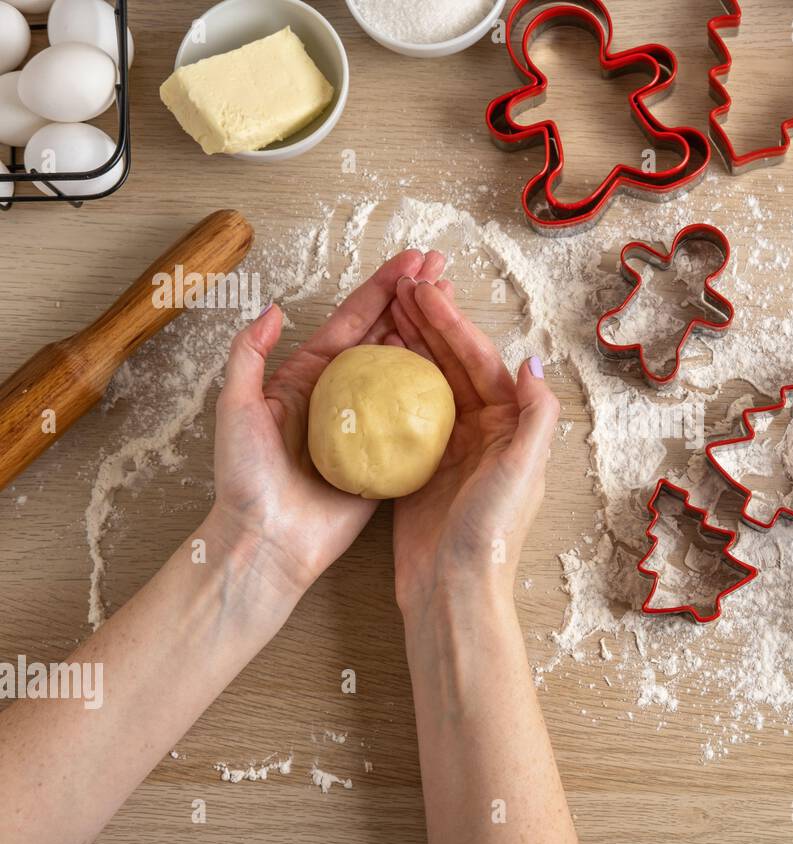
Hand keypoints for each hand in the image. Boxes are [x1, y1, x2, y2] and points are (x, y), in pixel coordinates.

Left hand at [208, 249, 443, 595]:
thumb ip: (250, 356)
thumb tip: (273, 310)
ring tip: (457, 303)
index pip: (353, 320)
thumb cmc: (246, 477)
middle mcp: (344, 393)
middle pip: (387, 335)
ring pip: (408, 369)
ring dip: (433, 334)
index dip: (384, 287)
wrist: (268, 539)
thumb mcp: (237, 406)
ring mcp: (370, 424)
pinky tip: (461, 367)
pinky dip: (439, 390)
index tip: (413, 261)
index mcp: (310, 376)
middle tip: (444, 269)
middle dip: (416, 300)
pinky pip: (419, 418)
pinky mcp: (389, 455)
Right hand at [386, 277, 559, 615]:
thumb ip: (535, 414)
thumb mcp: (523, 468)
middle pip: (453, 364)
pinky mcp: (420, 466)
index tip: (422, 288)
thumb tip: (533, 361)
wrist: (453, 587)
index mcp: (511, 426)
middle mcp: (485, 432)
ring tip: (384, 308)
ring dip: (409, 345)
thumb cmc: (491, 531)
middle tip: (399, 284)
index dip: (451, 322)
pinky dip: (390, 383)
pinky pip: (404, 413)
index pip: (479, 360)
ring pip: (427, 382)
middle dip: (428, 322)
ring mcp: (450, 447)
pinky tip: (371, 360)